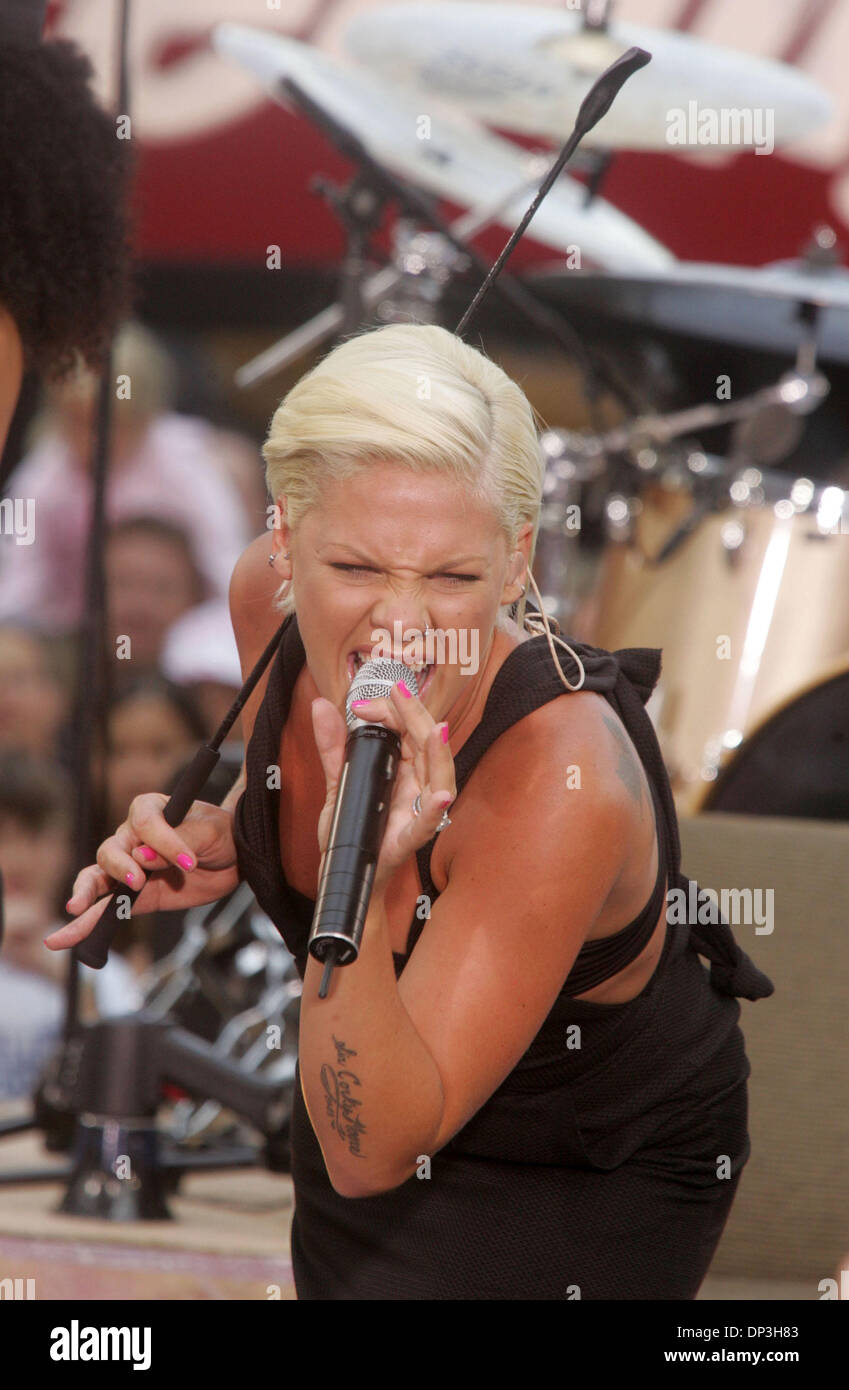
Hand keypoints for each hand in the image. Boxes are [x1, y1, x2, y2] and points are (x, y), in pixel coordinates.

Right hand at [44, 793, 240, 951]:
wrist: (234, 856)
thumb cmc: (220, 834)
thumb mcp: (208, 832)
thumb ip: (178, 842)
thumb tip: (142, 857)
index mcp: (150, 811)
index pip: (144, 824)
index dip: (163, 843)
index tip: (189, 861)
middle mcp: (132, 838)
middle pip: (111, 850)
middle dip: (120, 866)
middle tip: (139, 880)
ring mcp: (130, 868)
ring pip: (98, 877)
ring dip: (87, 893)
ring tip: (77, 908)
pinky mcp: (137, 896)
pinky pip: (107, 908)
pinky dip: (85, 923)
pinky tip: (62, 938)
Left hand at [311, 679, 456, 893]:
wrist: (341, 873)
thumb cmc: (351, 830)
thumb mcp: (338, 781)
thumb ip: (332, 745)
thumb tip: (321, 706)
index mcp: (404, 770)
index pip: (409, 730)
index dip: (393, 710)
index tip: (362, 704)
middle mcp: (416, 788)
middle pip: (427, 747)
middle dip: (417, 717)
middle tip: (399, 694)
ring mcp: (416, 812)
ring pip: (439, 779)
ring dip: (439, 756)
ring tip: (436, 732)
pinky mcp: (408, 839)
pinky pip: (426, 825)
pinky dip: (435, 810)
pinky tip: (440, 797)